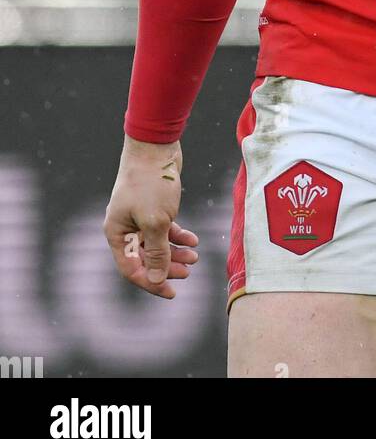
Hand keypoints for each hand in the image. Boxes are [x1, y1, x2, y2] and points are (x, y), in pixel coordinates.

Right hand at [104, 137, 198, 297]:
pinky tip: (193, 240)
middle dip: (167, 267)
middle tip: (188, 272)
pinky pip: (163, 229)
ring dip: (175, 252)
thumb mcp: (156, 221)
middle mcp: (125, 227)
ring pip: (156, 244)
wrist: (156, 146)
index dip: (152, 282)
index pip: (132, 269)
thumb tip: (157, 278)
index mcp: (117, 234)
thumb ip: (157, 252)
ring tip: (195, 257)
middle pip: (145, 258)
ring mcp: (138, 217)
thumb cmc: (151, 183)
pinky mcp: (152, 206)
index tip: (172, 292)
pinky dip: (177, 235)